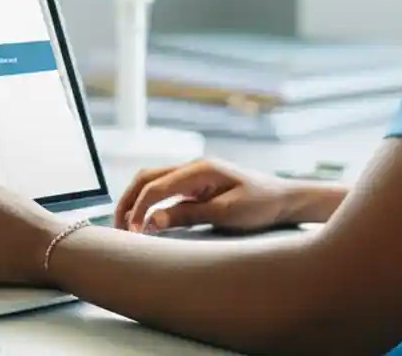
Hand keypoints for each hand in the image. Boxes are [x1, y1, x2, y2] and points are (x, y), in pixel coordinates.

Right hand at [115, 159, 296, 233]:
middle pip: (146, 177)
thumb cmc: (261, 205)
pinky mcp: (195, 184)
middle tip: (118, 229)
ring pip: (151, 180)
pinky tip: (145, 220)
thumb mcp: (226, 213)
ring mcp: (193, 174)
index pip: (155, 186)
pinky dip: (148, 202)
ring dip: (135, 200)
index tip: (133, 233)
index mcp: (199, 169)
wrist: (283, 199)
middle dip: (127, 201)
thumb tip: (152, 220)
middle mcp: (192, 167)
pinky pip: (164, 189)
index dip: (139, 209)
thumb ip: (188, 215)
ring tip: (126, 226)